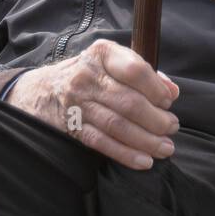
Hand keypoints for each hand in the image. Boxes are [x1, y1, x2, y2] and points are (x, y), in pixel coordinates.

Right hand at [5, 39, 180, 170]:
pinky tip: (144, 161)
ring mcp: (77, 103)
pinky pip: (102, 142)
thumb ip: (142, 73)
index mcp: (101, 54)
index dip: (156, 89)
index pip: (134, 70)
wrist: (42, 91)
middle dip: (156, 120)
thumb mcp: (111, 62)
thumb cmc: (88, 74)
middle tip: (172, 128)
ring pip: (118, 125)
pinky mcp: (72, 126)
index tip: (168, 102)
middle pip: (129, 102)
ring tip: (165, 148)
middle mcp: (86, 76)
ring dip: (146, 140)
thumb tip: (172, 91)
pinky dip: (125, 154)